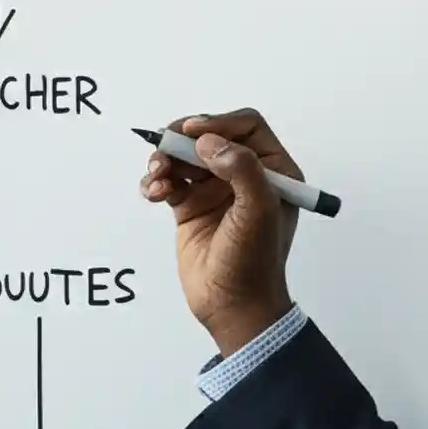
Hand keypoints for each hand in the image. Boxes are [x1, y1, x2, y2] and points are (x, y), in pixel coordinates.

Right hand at [139, 108, 301, 356]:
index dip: (219, 122)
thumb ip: (242, 169)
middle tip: (165, 148)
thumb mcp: (258, 211)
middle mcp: (244, 176)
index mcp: (273, 170)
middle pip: (209, 136)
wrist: (232, 306)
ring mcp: (216, 190)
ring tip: (157, 176)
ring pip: (185, 156)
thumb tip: (210, 142)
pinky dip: (157, 181)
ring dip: (165, 159)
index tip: (193, 131)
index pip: (247, 127)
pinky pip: (170, 180)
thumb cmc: (254, 262)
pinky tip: (154, 193)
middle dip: (183, 139)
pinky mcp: (191, 206)